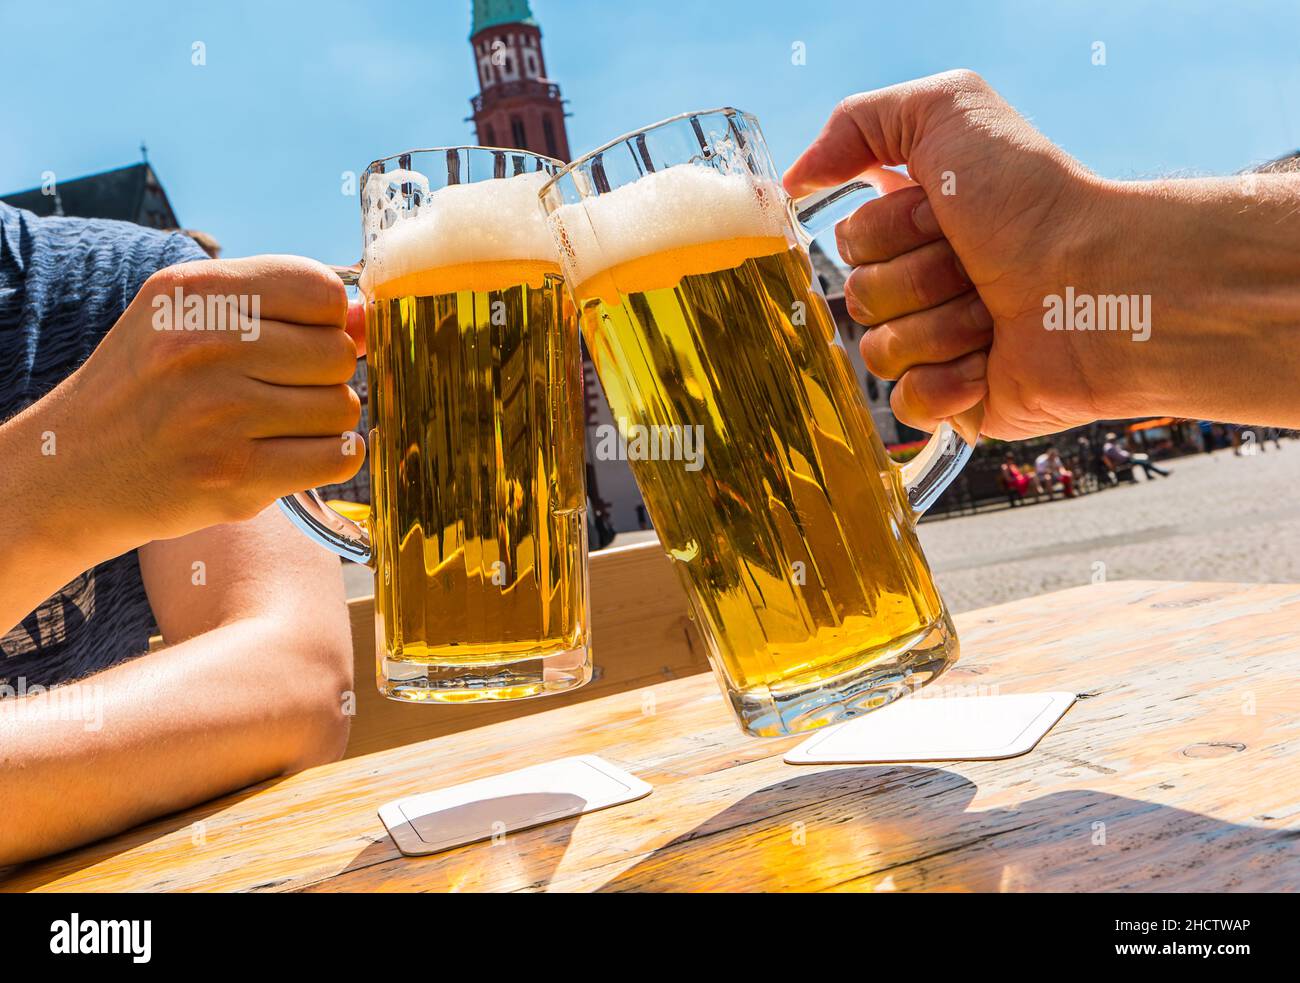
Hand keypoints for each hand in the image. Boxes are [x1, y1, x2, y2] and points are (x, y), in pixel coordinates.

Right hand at [46, 255, 364, 553]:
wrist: (74, 470)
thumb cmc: (147, 389)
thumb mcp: (189, 321)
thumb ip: (280, 312)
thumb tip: (370, 319)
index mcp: (194, 292)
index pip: (320, 289)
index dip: (324, 319)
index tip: (296, 340)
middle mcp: (206, 346)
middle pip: (338, 353)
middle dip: (322, 376)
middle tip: (277, 392)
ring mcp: (221, 414)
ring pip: (343, 407)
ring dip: (323, 422)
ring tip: (273, 426)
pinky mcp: (237, 477)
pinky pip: (339, 457)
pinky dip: (329, 459)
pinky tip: (289, 455)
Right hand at [785, 70, 1114, 439]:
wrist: (1100, 282)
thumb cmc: (1034, 199)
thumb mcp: (946, 111)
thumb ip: (858, 122)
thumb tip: (797, 180)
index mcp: (919, 225)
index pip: (848, 240)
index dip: (889, 227)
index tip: (943, 212)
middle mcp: (926, 282)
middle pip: (856, 297)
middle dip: (917, 277)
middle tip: (977, 265)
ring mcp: (940, 344)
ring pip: (879, 351)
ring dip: (940, 326)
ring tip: (995, 311)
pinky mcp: (957, 402)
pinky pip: (905, 404)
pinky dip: (947, 383)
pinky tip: (989, 361)